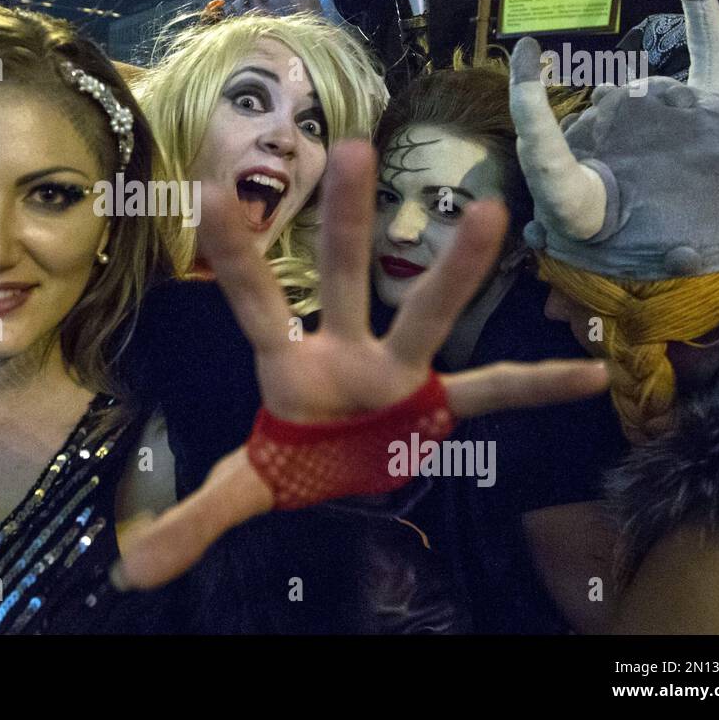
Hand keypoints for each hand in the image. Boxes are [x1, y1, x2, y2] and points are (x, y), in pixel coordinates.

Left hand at [111, 139, 609, 590]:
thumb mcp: (244, 486)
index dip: (234, 255)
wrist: (345, 467)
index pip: (253, 302)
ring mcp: (395, 370)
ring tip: (492, 211)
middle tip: (352, 147)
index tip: (207, 191)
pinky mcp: (437, 402)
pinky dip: (536, 385)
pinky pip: (492, 392)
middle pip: (341, 277)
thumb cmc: (294, 453)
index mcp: (288, 364)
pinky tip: (590, 372)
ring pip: (424, 313)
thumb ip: (193, 518)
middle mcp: (343, 349)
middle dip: (345, 221)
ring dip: (456, 271)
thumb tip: (128, 572)